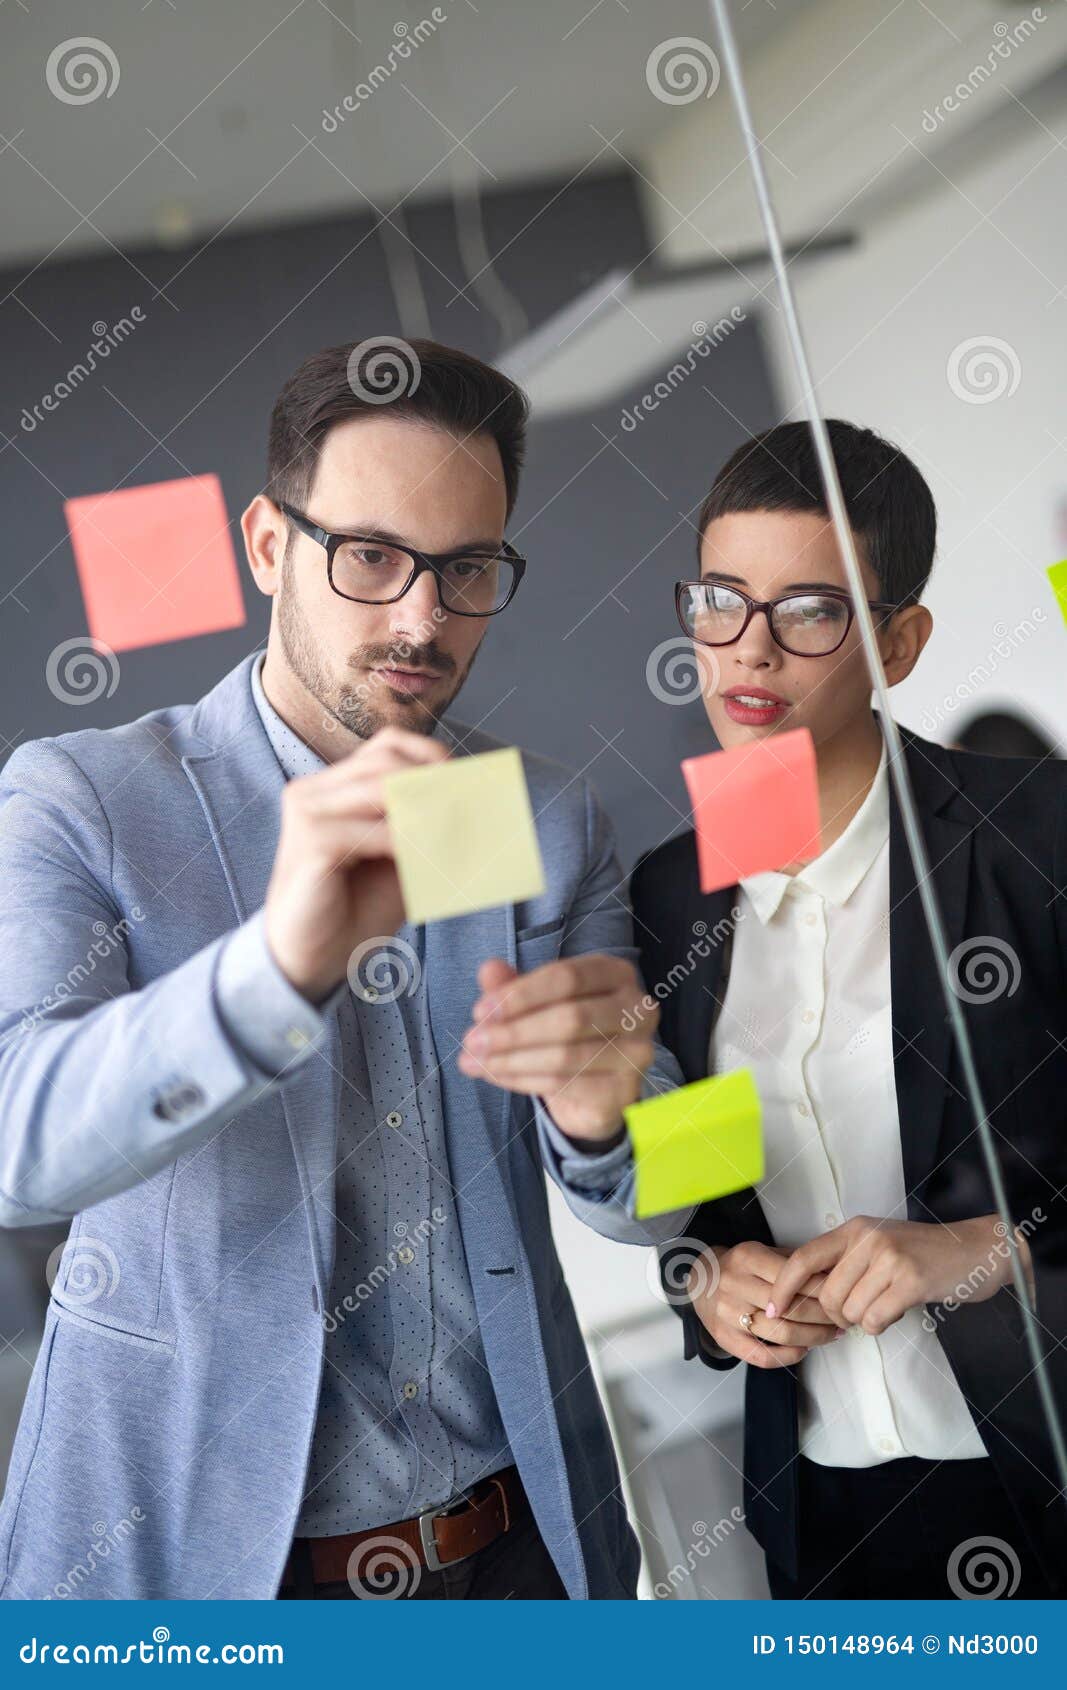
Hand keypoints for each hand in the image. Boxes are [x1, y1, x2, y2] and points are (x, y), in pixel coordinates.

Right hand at [264, 725, 448, 1001]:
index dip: (436, 761)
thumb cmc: (357, 909)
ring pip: (384, 787)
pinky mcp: (309, 843)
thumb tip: (476, 794)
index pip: (391, 744)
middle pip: (389, 761)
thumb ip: (428, 822)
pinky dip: (411, 846)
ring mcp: (307, 812)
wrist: (313, 961)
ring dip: (430, 815)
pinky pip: (375, 832)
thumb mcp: (404, 857)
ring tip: (454, 846)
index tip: (472, 794)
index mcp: (334, 786)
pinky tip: (427, 869)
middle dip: (438, 787)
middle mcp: (315, 790)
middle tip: (474, 820)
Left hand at [458, 954, 655, 1140]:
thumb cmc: (566, 1033)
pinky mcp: (624, 1090)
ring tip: (474, 1062)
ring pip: (565, 1055)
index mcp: (616, 973)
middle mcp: (637, 1010)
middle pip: (568, 1017)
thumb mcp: (536, 1003)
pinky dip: (523, 1080)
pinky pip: (566, 1084)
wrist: (593, 1089)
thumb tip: (489, 970)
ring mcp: (637, 1052)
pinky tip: (497, 1076)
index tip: (480, 1010)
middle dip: (512, 1031)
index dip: (520, 994)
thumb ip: (514, 985)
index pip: (566, 977)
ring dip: (511, 1059)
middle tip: (472, 1041)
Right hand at [689, 1240, 841, 1367]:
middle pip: (791, 1308)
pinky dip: (788, 1356)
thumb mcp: (762, 1251)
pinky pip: (761, 1356)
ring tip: (831, 1335)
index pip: (794, 1277)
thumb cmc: (739, 1266)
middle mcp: (735, 1285)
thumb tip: (832, 1274)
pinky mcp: (724, 1338)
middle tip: (841, 1319)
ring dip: (814, 1338)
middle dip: (824, 1317)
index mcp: (747, 1257)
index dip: (822, 1290)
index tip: (840, 1295)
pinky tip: (804, 1349)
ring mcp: (727, 1314)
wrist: (699, 1280)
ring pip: (781, 1333)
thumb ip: (793, 1262)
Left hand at [767, 1213, 1029, 1338]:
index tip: (773, 1309)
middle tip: (856, 1314)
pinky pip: (875, 1319)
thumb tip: (805, 1294)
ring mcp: (890, 1258)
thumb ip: (846, 1262)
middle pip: (827, 1295)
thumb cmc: (920, 1253)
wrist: (972, 1251)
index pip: (804, 1258)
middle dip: (837, 1315)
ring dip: (863, 1320)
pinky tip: (896, 1311)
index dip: (783, 1286)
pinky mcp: (910, 1280)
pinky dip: (881, 1325)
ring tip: (884, 1306)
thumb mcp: (878, 1245)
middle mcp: (868, 1239)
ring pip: (851, 1311)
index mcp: (854, 1229)